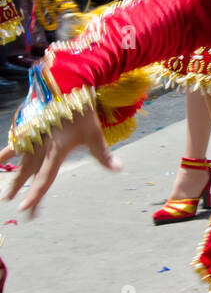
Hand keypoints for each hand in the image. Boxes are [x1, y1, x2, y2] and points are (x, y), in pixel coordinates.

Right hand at [0, 109, 121, 216]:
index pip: (44, 179)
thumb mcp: (93, 133)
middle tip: (17, 209)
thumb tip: (119, 168)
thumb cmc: (81, 109)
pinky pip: (13, 143)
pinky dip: (5, 152)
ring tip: (5, 194)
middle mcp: (40, 147)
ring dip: (13, 178)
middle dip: (22, 192)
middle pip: (30, 175)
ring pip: (19, 163)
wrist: (64, 83)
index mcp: (56, 151)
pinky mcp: (26, 127)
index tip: (23, 209)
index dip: (34, 195)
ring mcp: (31, 137)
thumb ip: (102, 153)